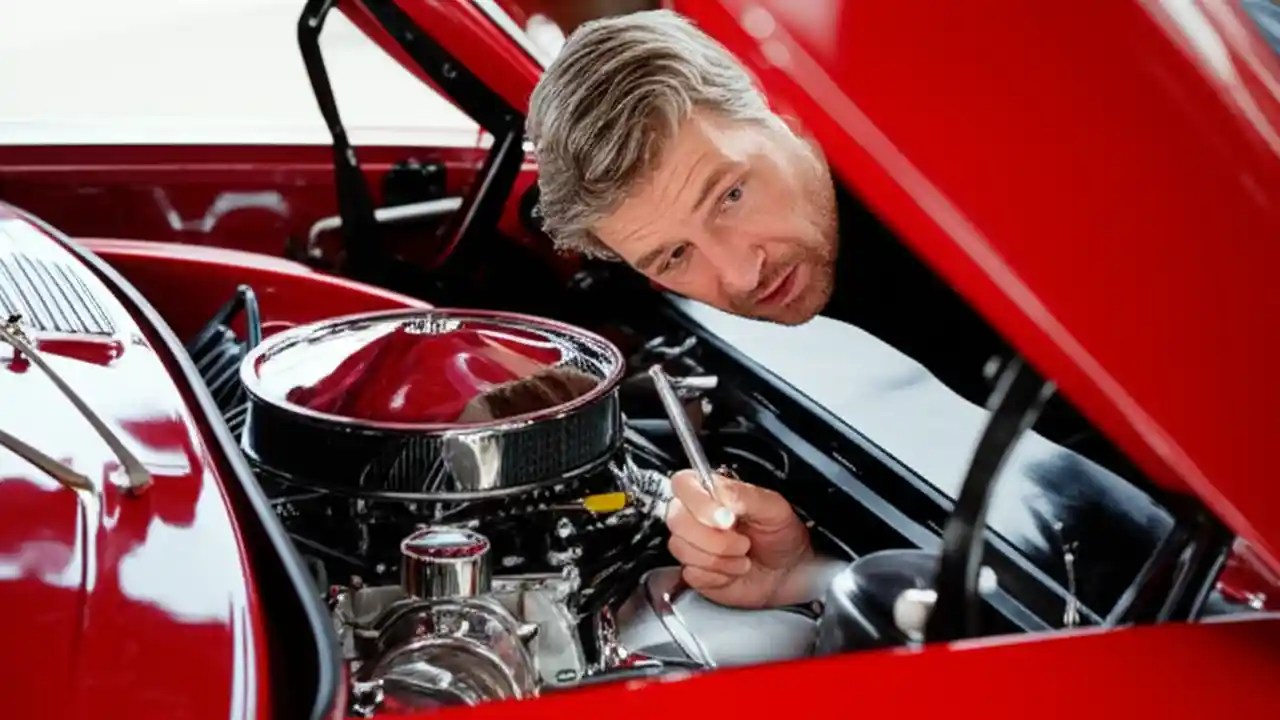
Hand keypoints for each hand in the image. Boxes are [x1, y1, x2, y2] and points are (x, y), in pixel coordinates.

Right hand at [664, 469, 813, 607]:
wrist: (790, 570)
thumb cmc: (782, 534)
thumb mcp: (773, 508)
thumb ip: (745, 496)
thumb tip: (721, 495)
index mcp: (711, 492)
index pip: (683, 484)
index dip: (699, 503)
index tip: (727, 520)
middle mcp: (695, 516)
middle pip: (677, 520)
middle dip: (715, 538)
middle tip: (743, 543)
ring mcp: (691, 544)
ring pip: (683, 549)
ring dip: (720, 559)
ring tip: (743, 557)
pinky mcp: (693, 572)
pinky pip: (692, 574)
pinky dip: (719, 576)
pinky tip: (734, 571)